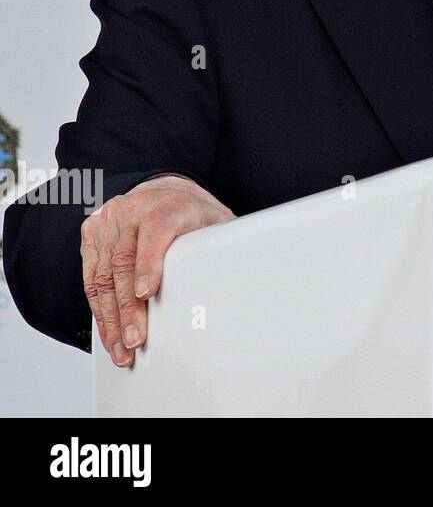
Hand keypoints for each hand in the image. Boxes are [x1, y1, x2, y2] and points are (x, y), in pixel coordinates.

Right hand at [80, 174, 233, 366]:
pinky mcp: (92, 234)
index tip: (147, 294)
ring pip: (103, 276)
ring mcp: (109, 222)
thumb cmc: (191, 214)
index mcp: (168, 205)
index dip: (149, 265)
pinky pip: (91, 278)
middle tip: (136, 339)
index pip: (156, 232)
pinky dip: (100, 310)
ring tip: (122, 347)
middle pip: (125, 262)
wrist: (163, 192)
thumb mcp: (215, 223)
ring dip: (111, 318)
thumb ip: (222, 247)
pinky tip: (109, 331)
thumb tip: (235, 282)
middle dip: (129, 308)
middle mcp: (133, 210)